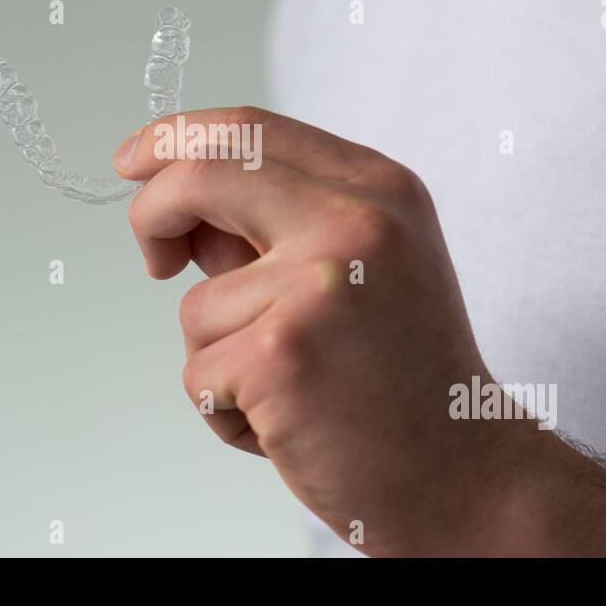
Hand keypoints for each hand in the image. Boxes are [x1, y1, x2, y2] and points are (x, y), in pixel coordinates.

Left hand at [113, 107, 538, 555]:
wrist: (469, 476)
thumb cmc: (406, 380)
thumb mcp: (366, 269)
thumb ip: (280, 229)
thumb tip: (183, 216)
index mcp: (378, 188)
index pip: (250, 130)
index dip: (175, 139)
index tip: (136, 162)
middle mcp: (354, 220)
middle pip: (201, 173)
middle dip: (152, 211)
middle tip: (155, 259)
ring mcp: (318, 285)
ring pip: (196, 306)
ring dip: (220, 361)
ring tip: (293, 392)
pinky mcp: (281, 355)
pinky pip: (199, 375)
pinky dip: (226, 414)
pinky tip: (291, 426)